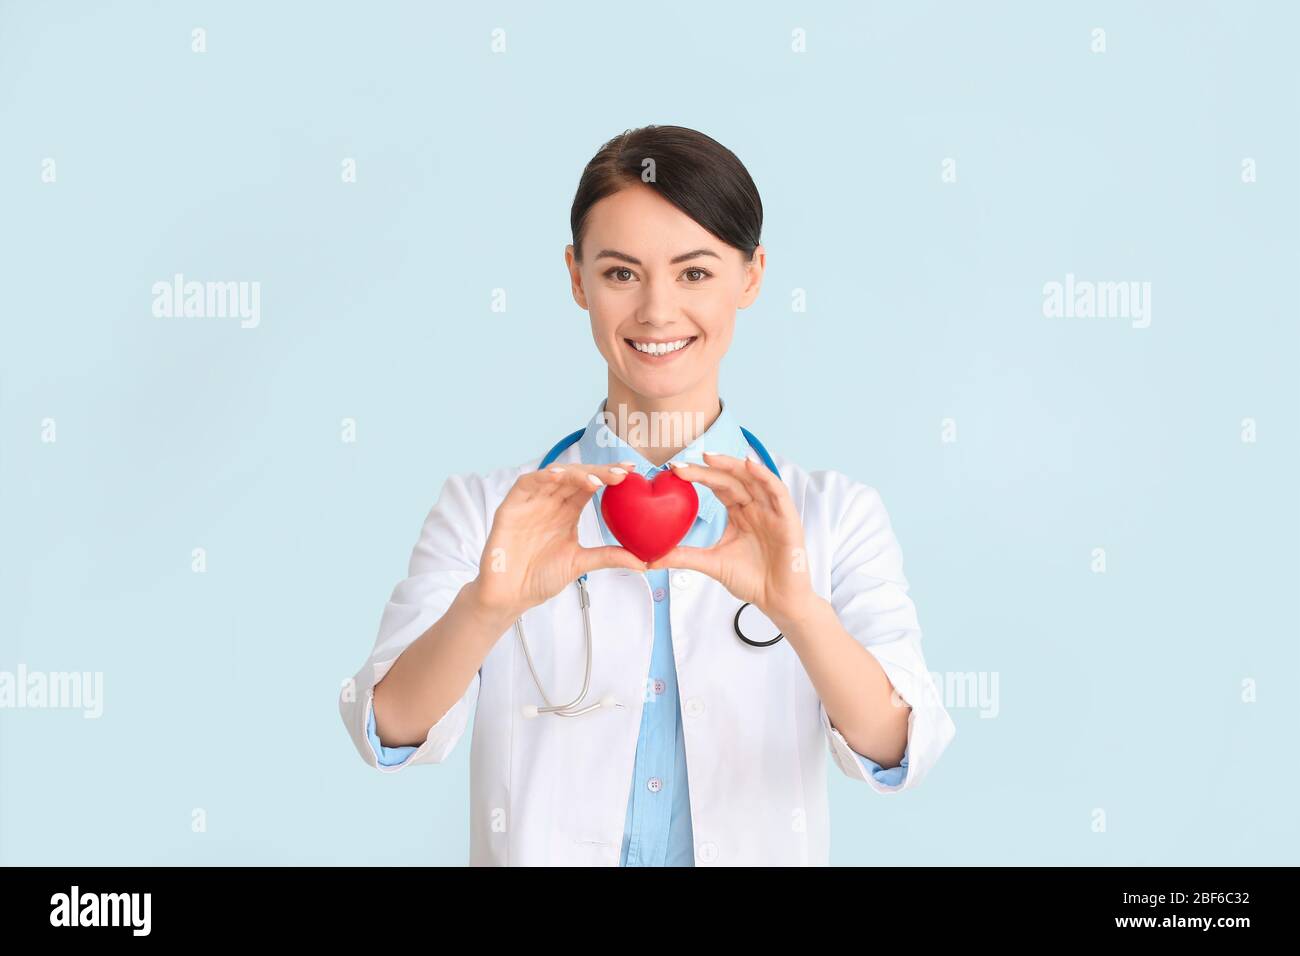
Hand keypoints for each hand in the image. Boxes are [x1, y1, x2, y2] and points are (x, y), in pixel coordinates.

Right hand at [471, 462, 646, 619]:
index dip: (609, 475)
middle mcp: (551, 501)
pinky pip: (526, 484)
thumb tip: (644, 562)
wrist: (510, 595)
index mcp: (568, 511)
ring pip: (554, 475)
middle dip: (598, 472)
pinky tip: (557, 477)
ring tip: (595, 480)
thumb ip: (609, 556)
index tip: (632, 471)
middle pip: (576, 476)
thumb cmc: (540, 577)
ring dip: (574, 474)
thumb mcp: (581, 563)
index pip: (591, 485)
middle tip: (621, 474)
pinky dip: (541, 477)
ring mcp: (531, 502)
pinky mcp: (511, 507)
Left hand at [646, 452, 817, 626]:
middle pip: (732, 478)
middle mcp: (756, 507)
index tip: (673, 470)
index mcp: (740, 513)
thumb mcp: (711, 563)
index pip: (718, 486)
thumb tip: (650, 558)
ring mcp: (772, 511)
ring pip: (753, 478)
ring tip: (709, 458)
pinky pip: (778, 491)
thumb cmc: (752, 580)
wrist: (777, 601)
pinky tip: (749, 465)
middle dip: (708, 469)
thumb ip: (684, 556)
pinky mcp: (788, 519)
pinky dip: (765, 476)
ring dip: (732, 465)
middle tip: (682, 465)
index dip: (698, 476)